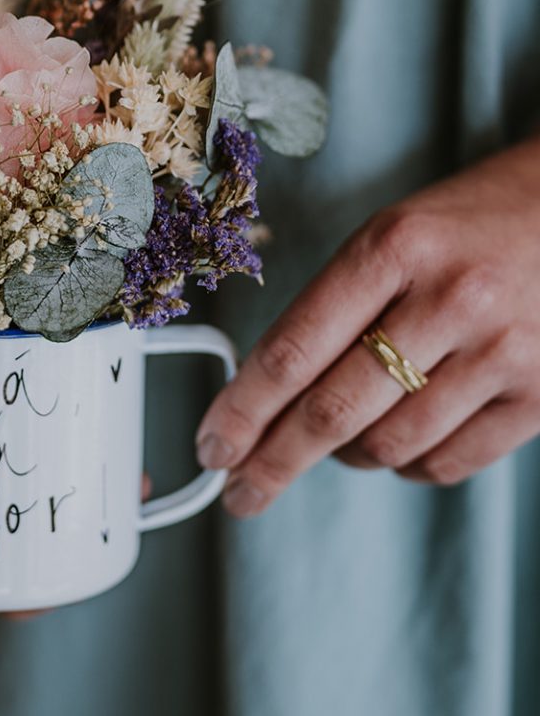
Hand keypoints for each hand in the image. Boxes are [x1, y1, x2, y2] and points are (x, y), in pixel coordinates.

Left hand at [195, 137, 539, 515]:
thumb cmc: (470, 225)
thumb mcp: (393, 236)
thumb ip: (334, 307)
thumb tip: (265, 394)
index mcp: (394, 247)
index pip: (294, 349)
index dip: (242, 410)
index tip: (212, 446)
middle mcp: (450, 299)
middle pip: (333, 410)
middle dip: (274, 461)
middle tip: (240, 490)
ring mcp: (502, 351)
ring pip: (389, 445)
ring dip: (348, 457)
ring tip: (340, 441)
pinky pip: (448, 463)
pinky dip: (408, 465)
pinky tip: (400, 441)